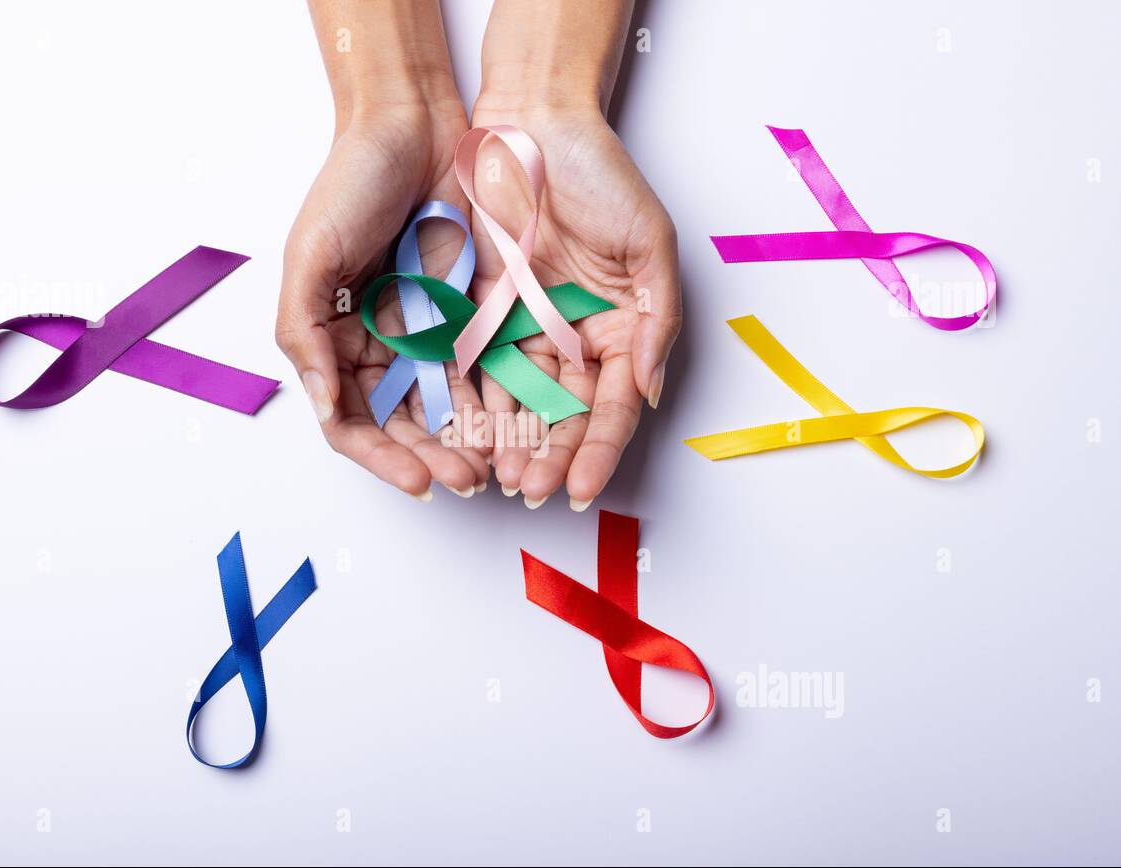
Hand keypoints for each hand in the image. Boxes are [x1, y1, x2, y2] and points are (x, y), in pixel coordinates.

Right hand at [278, 0, 489, 499]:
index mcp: (333, 343)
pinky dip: (497, 399)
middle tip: (469, 480)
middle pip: (404, 425)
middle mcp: (378, 347)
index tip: (419, 480)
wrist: (409, 123)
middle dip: (434, 457)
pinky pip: (482, 367)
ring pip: (447, 407)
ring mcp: (424, 333)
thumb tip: (324, 406)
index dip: (384, 458)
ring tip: (498, 465)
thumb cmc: (348, 183)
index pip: (354, 423)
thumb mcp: (309, 255)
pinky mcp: (467, 313)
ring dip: (469, 439)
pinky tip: (518, 422)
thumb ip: (305, 334)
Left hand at [468, 101, 680, 509]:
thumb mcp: (650, 244)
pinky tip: (464, 436)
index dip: (599, 450)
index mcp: (620, 328)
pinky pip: (477, 367)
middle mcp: (574, 338)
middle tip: (531, 490)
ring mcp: (527, 329)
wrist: (532, 124)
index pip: (613, 405)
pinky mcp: (481, 313)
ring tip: (497, 475)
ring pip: (518, 402)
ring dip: (509, 442)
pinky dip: (472, 403)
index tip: (581, 488)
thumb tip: (650, 392)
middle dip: (550, 456)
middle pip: (564, 414)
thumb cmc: (601, 174)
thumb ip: (656, 321)